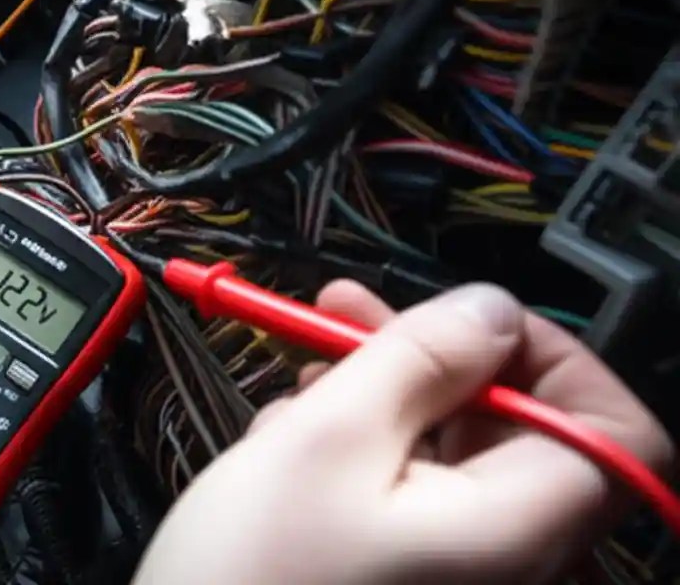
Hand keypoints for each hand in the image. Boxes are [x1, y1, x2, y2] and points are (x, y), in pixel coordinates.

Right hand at [134, 283, 672, 584]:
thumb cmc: (252, 576)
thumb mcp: (328, 438)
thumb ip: (420, 358)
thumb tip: (491, 308)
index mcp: (517, 530)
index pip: (614, 430)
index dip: (553, 359)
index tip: (467, 321)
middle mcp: (505, 560)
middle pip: (514, 433)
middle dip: (431, 363)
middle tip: (347, 314)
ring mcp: (453, 573)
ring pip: (447, 459)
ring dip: (377, 402)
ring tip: (298, 386)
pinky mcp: (404, 579)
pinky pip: (407, 498)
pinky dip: (357, 454)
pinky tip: (288, 442)